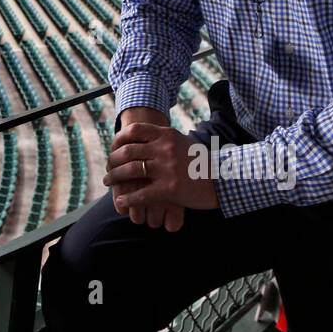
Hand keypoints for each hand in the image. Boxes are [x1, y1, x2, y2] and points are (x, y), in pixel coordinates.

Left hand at [103, 117, 217, 230]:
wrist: (224, 179)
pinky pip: (142, 194)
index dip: (119, 139)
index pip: (135, 130)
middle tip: (108, 169)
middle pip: (128, 151)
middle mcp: (165, 148)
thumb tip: (146, 137)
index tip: (113, 148)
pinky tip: (121, 201)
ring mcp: (167, 168)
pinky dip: (128, 198)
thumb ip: (165, 139)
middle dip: (113, 161)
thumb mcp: (184, 142)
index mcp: (167, 135)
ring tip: (108, 182)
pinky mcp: (170, 188)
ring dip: (115, 177)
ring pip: (131, 171)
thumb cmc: (203, 162)